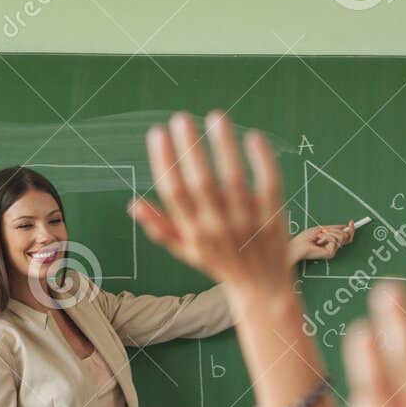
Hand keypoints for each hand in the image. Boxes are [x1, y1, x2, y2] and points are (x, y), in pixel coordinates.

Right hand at [128, 111, 289, 293]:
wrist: (262, 290)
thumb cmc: (220, 264)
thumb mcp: (187, 251)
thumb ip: (161, 228)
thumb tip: (132, 204)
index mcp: (194, 233)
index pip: (174, 194)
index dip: (164, 162)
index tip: (158, 133)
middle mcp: (218, 228)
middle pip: (202, 184)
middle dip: (190, 149)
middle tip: (181, 118)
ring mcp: (247, 223)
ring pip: (234, 180)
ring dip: (224, 147)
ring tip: (215, 117)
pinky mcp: (273, 218)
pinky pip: (268, 185)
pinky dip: (262, 161)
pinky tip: (253, 137)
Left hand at [289, 222, 354, 263]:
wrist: (298, 245)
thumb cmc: (306, 238)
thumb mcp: (322, 229)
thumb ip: (334, 228)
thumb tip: (345, 226)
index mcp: (331, 242)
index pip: (346, 237)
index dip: (351, 229)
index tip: (351, 222)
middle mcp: (333, 247)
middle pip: (347, 236)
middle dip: (336, 229)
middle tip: (325, 230)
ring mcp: (332, 251)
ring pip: (342, 236)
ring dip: (330, 232)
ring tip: (320, 236)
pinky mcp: (330, 253)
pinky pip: (334, 239)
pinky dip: (326, 236)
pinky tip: (319, 241)